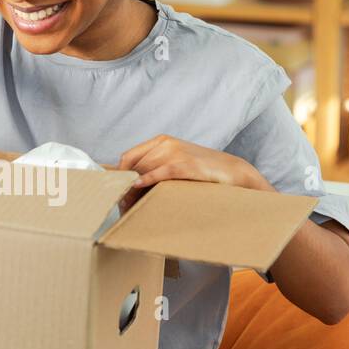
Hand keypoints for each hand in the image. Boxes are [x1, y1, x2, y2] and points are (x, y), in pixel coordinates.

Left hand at [115, 134, 270, 212]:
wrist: (233, 171)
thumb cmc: (202, 172)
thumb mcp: (176, 164)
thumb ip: (155, 168)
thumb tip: (129, 186)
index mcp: (161, 141)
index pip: (129, 157)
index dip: (119, 176)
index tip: (115, 193)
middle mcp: (166, 143)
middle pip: (134, 166)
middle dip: (125, 187)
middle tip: (121, 206)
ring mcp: (177, 152)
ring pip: (144, 170)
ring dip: (133, 191)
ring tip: (129, 208)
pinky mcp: (188, 164)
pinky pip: (162, 172)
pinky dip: (147, 179)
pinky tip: (138, 187)